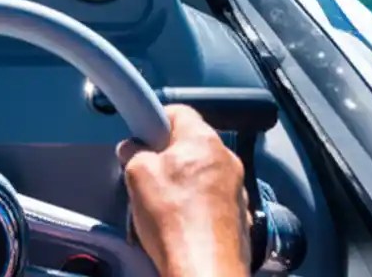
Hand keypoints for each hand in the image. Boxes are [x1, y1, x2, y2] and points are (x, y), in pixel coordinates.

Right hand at [118, 105, 250, 276]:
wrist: (203, 268)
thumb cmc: (176, 223)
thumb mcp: (136, 174)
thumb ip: (133, 152)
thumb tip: (132, 150)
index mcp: (203, 140)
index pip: (178, 111)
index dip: (154, 120)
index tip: (141, 136)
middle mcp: (226, 159)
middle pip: (189, 145)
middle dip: (165, 157)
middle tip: (146, 176)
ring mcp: (236, 188)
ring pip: (200, 174)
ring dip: (181, 184)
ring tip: (161, 207)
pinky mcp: (238, 215)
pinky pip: (210, 200)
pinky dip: (194, 207)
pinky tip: (178, 224)